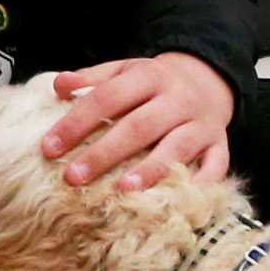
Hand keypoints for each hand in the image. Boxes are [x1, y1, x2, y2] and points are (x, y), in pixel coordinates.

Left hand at [42, 54, 235, 188]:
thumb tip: (59, 85)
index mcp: (149, 76)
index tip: (50, 148)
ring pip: (178, 146)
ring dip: (151, 168)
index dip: (77, 122)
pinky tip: (181, 200)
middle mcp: (178, 98)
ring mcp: (202, 122)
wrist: (210, 79)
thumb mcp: (126, 70)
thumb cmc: (156, 83)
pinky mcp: (219, 143)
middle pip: (140, 126)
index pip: (108, 97)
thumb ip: (93, 77)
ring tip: (123, 189)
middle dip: (105, 153)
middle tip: (74, 177)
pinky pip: (216, 164)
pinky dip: (202, 183)